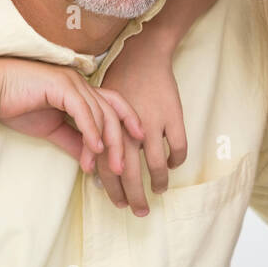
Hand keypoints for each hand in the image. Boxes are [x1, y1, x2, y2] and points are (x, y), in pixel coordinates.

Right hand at [0, 58, 143, 174]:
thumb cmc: (17, 106)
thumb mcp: (51, 129)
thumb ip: (73, 141)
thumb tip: (90, 161)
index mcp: (81, 90)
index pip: (114, 105)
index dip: (129, 122)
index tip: (139, 144)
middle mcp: (81, 83)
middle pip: (113, 111)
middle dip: (122, 141)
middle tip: (123, 169)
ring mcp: (72, 82)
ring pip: (101, 113)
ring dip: (107, 143)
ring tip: (111, 168)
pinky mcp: (61, 86)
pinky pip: (83, 111)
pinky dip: (91, 131)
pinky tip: (95, 150)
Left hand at [95, 52, 187, 212]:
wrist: (142, 54)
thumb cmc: (116, 82)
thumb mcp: (99, 108)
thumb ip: (94, 137)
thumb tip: (89, 169)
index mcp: (109, 128)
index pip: (107, 167)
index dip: (112, 189)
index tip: (118, 203)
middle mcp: (129, 129)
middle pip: (130, 172)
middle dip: (134, 196)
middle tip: (139, 211)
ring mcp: (154, 123)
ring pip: (156, 165)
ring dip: (157, 183)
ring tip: (158, 191)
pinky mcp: (174, 116)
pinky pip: (178, 148)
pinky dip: (176, 161)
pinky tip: (172, 166)